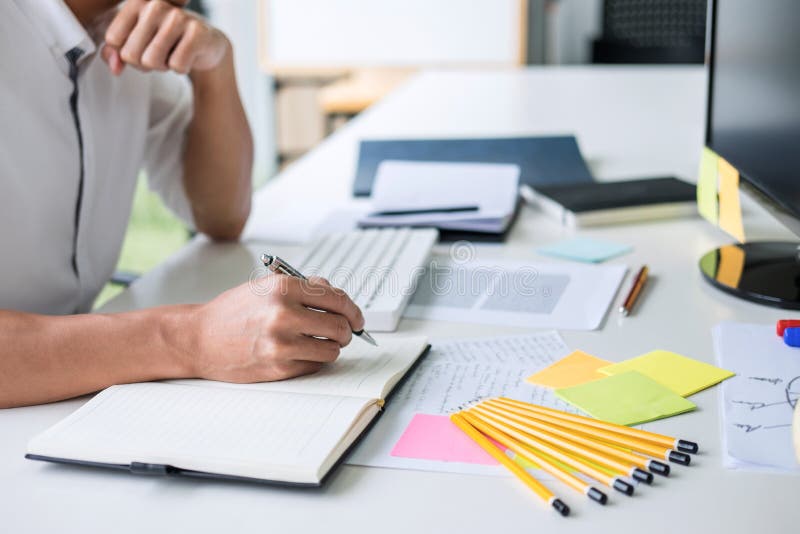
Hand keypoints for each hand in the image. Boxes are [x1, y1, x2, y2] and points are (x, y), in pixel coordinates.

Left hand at [102, 0, 227, 75]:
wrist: (205, 42)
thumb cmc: (166, 41)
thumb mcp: (136, 43)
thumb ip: (115, 53)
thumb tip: (115, 68)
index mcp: (136, 2)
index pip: (113, 40)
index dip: (126, 53)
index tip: (142, 46)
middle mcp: (155, 4)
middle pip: (131, 54)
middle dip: (145, 63)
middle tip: (160, 53)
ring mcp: (178, 16)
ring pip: (152, 61)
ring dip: (163, 66)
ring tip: (173, 53)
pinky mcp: (197, 32)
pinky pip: (176, 65)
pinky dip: (181, 68)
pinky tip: (189, 55)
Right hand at [184, 275, 365, 382]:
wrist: (199, 338)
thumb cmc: (234, 311)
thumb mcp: (267, 287)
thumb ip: (304, 288)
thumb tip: (339, 297)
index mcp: (283, 288)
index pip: (337, 299)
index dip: (353, 310)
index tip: (356, 317)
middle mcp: (284, 314)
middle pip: (340, 326)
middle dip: (347, 330)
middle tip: (344, 332)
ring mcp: (282, 343)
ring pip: (332, 349)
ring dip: (332, 347)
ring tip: (320, 342)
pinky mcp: (279, 366)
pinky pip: (315, 365)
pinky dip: (314, 359)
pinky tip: (301, 352)